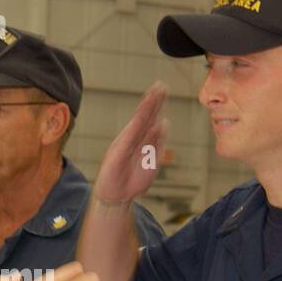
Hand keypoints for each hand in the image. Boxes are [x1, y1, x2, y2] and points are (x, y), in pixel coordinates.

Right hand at [92, 83, 167, 202]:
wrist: (117, 196)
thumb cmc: (134, 180)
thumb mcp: (152, 161)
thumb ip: (158, 143)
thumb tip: (164, 123)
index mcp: (142, 140)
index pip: (151, 118)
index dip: (157, 104)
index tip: (163, 89)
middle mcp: (134, 138)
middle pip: (145, 116)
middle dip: (153, 101)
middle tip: (160, 85)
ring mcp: (126, 143)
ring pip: (138, 122)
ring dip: (146, 108)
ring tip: (154, 93)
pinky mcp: (120, 151)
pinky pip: (131, 136)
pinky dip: (138, 125)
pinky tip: (146, 115)